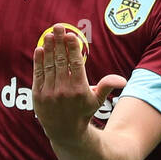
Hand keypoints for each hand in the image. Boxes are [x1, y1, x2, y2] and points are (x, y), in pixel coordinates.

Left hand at [32, 24, 126, 145]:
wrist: (65, 132)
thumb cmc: (83, 112)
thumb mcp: (97, 100)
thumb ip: (107, 86)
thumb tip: (123, 80)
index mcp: (79, 89)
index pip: (75, 64)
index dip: (72, 48)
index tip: (70, 35)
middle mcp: (63, 90)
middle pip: (61, 61)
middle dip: (59, 42)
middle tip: (57, 26)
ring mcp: (49, 93)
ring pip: (49, 66)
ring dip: (48, 48)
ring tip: (48, 34)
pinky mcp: (38, 96)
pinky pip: (38, 74)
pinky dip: (39, 61)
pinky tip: (40, 49)